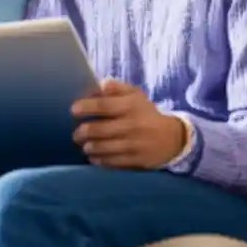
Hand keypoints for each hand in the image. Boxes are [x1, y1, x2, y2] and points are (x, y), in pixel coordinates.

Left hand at [71, 79, 187, 169]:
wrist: (172, 138)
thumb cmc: (146, 114)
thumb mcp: (137, 96)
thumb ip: (118, 88)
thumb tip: (100, 84)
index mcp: (131, 106)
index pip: (104, 106)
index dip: (87, 107)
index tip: (73, 110)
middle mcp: (132, 125)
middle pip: (100, 129)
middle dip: (83, 132)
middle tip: (76, 133)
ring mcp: (134, 144)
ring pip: (104, 147)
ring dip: (89, 147)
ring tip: (84, 145)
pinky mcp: (136, 160)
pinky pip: (113, 162)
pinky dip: (100, 160)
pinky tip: (93, 157)